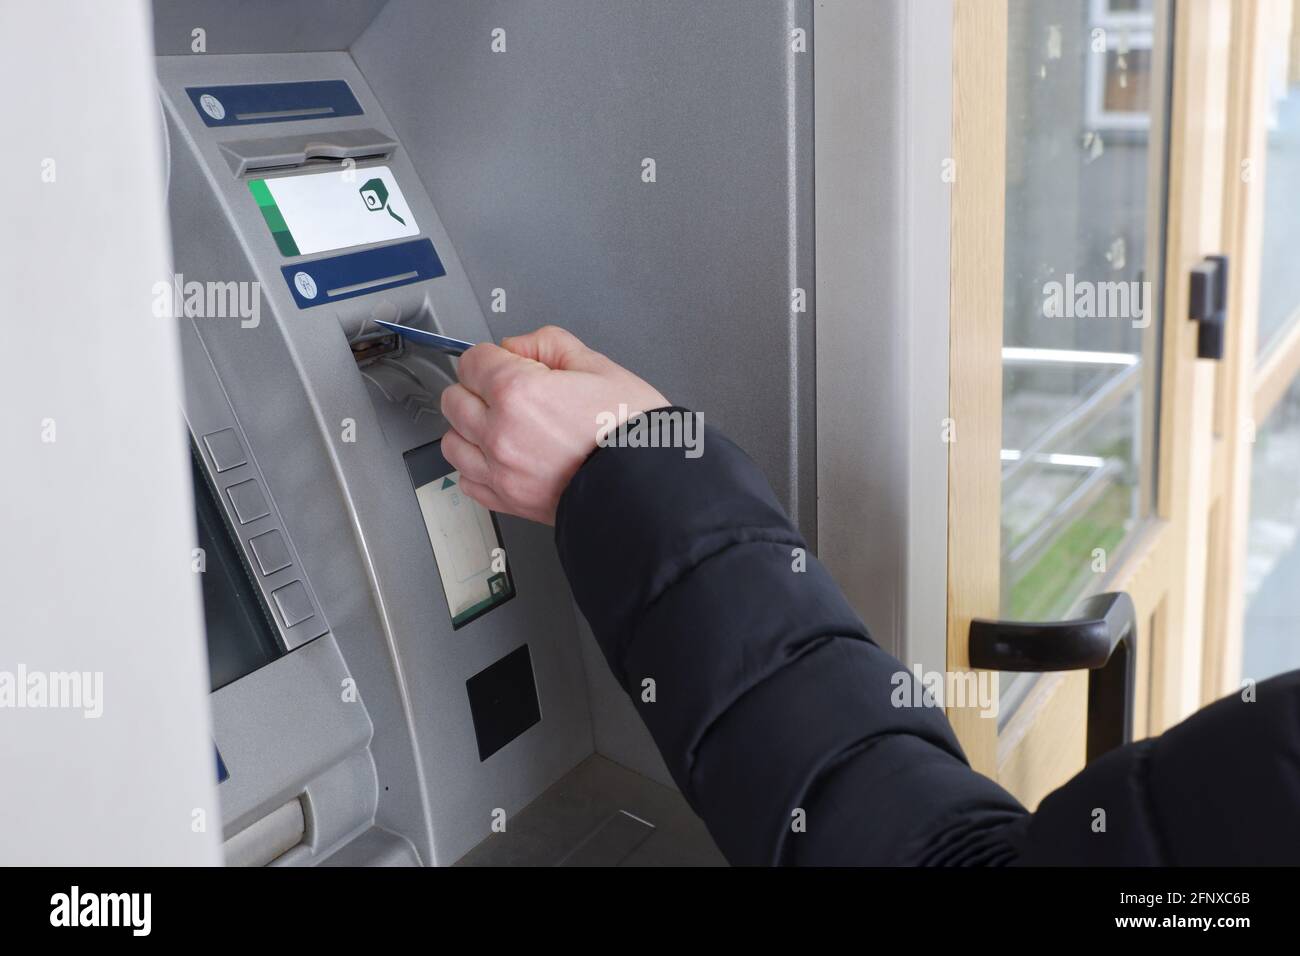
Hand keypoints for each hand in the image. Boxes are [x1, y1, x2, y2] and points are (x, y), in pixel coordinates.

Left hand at [440, 326, 668, 524]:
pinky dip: (478, 468)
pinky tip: (502, 458)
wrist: (650, 488)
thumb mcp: (598, 366)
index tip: (508, 363)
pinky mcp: (508, 501)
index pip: (472, 360)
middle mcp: (500, 433)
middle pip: (454, 399)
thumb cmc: (632, 432)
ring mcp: (500, 471)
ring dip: (470, 430)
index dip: (493, 357)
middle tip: (507, 392)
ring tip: (502, 427)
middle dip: (476, 389)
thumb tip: (519, 348)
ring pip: (452, 443)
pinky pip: (467, 481)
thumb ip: (549, 345)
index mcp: (517, 392)